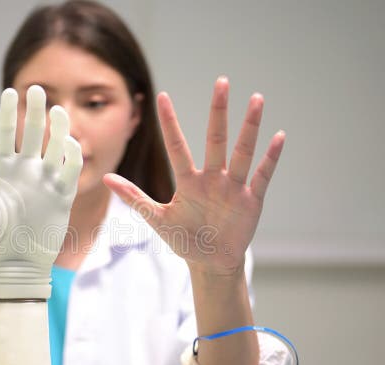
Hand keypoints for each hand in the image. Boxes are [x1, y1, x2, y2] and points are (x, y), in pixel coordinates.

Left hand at [0, 85, 81, 298]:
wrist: (15, 267)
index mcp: (1, 167)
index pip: (5, 131)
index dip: (8, 111)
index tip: (11, 91)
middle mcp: (25, 169)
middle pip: (33, 131)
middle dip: (37, 110)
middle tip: (39, 90)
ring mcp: (45, 180)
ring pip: (55, 144)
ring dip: (59, 128)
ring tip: (59, 112)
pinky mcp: (63, 195)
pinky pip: (70, 168)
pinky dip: (72, 154)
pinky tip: (69, 144)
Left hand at [104, 77, 284, 274]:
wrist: (211, 264)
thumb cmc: (185, 239)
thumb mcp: (158, 219)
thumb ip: (134, 198)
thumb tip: (106, 179)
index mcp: (188, 181)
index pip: (177, 146)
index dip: (170, 123)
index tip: (162, 96)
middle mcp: (212, 178)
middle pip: (216, 139)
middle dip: (218, 111)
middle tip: (222, 81)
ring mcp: (233, 187)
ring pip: (242, 151)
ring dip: (250, 127)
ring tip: (257, 99)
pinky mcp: (251, 201)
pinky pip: (262, 175)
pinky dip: (270, 158)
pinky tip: (278, 137)